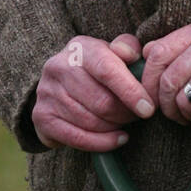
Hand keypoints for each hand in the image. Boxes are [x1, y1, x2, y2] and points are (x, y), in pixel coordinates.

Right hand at [32, 33, 155, 150]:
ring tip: (125, 124)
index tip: (148, 109)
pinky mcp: (42, 117)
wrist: (59, 84)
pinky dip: (102, 143)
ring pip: (91, 121)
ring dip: (115, 127)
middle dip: (125, 113)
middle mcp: (58, 67)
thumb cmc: (97, 67)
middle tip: (138, 116)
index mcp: (80, 47)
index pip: (107, 69)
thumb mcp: (111, 51)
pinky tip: (118, 139)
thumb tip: (131, 55)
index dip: (130, 91)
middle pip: (101, 101)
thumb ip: (126, 47)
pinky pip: (77, 138)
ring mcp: (47, 93)